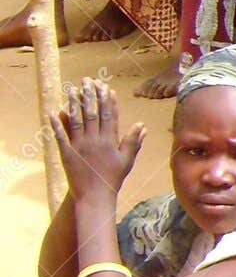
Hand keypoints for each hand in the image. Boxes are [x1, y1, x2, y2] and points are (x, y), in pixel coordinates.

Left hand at [48, 80, 144, 200]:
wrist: (95, 196)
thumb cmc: (113, 178)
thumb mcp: (127, 161)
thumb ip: (133, 142)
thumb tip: (141, 126)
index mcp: (110, 142)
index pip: (109, 116)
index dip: (107, 101)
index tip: (105, 87)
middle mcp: (95, 141)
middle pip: (92, 114)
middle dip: (90, 96)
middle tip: (87, 81)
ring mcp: (79, 146)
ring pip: (76, 120)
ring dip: (73, 104)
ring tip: (71, 90)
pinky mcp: (67, 154)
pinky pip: (60, 136)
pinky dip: (56, 124)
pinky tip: (54, 111)